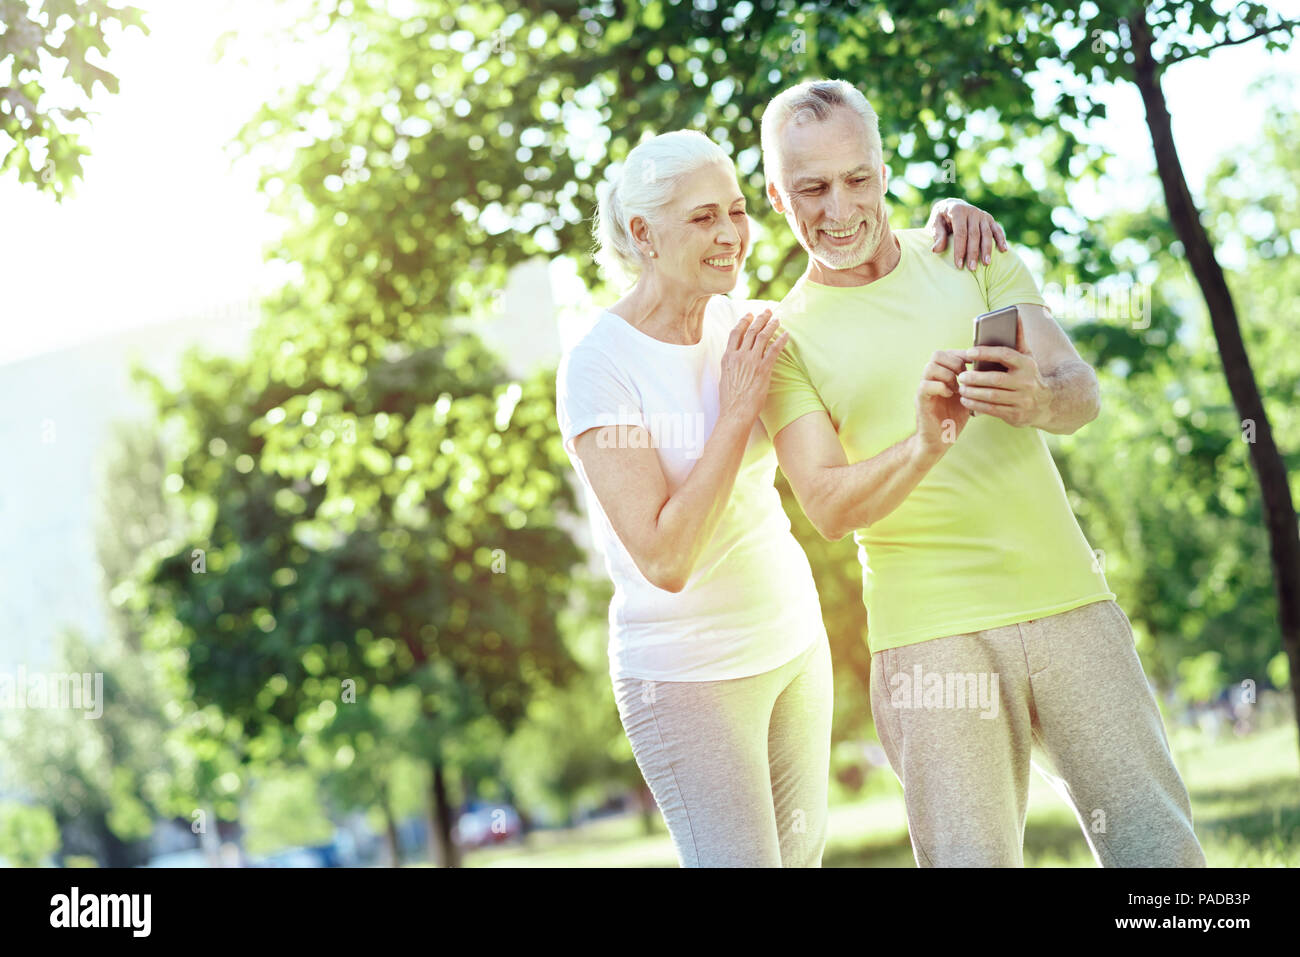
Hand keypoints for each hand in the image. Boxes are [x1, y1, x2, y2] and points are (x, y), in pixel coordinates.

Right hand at [719, 309, 789, 424]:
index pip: (735, 333)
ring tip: (777, 319)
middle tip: (767, 311)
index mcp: (728, 357)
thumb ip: (731, 365)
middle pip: (751, 331)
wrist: (735, 411)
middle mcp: (739, 355)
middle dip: (760, 318)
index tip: (749, 315)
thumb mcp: (725, 378)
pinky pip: (774, 349)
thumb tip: (735, 360)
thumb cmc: (730, 399)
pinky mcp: (763, 369)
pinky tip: (786, 334)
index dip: (743, 322)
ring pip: (762, 336)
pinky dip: (781, 340)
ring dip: (771, 325)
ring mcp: (751, 361)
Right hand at [915, 349, 970, 452]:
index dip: (960, 353)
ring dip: (948, 375)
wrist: (941, 439)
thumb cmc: (954, 417)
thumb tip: (987, 368)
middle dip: (955, 363)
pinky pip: (926, 385)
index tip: (973, 361)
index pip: (946, 353)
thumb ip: (970, 381)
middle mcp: (930, 378)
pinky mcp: (920, 400)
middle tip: (964, 377)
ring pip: (931, 367)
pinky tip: (950, 395)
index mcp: (940, 375)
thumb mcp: (966, 395)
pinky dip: (941, 387)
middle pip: (937, 355)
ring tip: (957, 388)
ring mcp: (924, 388)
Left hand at [927, 199, 1007, 270]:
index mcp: (957, 210)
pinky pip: (997, 229)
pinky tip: (1004, 250)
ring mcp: (982, 215)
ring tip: (986, 264)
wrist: (952, 205)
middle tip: (972, 268)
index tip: (959, 265)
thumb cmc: (941, 219)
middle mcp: (972, 211)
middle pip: (974, 235)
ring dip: (987, 249)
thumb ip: (937, 236)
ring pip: (986, 233)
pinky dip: (1001, 239)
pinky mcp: (989, 218)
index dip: (960, 249)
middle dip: (973, 252)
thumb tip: (935, 250)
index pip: (960, 233)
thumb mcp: (935, 224)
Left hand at [958, 312, 1050, 426]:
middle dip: (975, 378)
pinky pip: (992, 410)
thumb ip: (1019, 337)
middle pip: (995, 379)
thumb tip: (1015, 313)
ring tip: (960, 388)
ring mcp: (1022, 400)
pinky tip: (966, 400)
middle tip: (960, 375)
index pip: (1005, 355)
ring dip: (973, 392)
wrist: (1047, 403)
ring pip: (992, 396)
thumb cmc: (1029, 375)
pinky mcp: (1016, 415)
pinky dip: (976, 405)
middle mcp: (1026, 382)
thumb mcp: (1027, 357)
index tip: (968, 352)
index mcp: (1027, 364)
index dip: (986, 352)